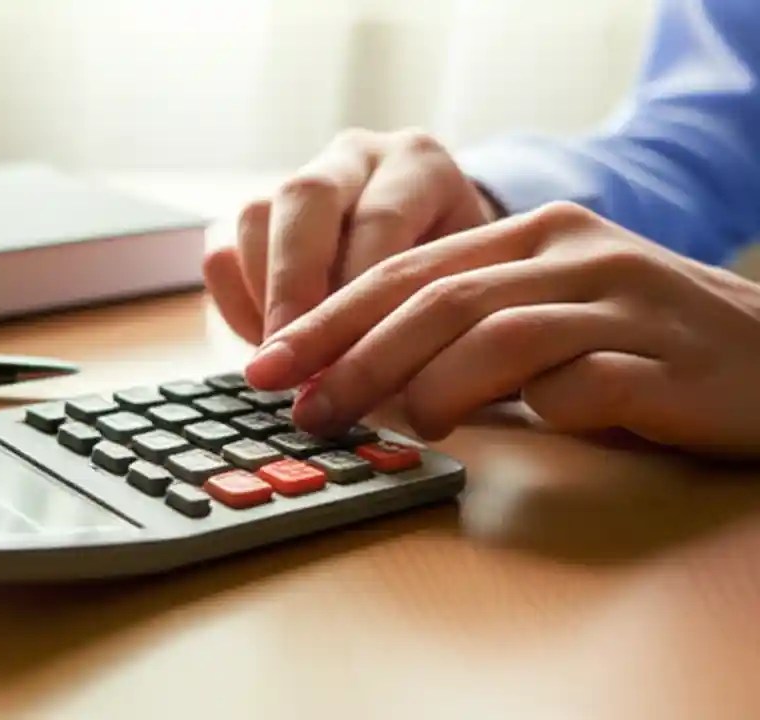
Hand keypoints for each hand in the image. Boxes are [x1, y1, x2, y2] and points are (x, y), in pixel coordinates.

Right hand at [204, 128, 502, 344]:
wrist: (443, 251)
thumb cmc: (460, 281)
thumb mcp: (466, 291)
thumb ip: (424, 317)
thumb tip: (367, 374)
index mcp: (419, 165)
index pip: (379, 219)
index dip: (355, 293)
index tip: (343, 359)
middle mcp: (356, 157)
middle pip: (304, 197)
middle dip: (291, 285)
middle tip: (286, 355)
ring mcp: (299, 181)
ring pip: (255, 216)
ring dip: (260, 295)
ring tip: (281, 355)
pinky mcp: (260, 215)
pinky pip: (225, 249)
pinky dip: (236, 301)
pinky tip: (264, 340)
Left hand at [244, 201, 759, 457]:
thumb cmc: (643, 345)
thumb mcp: (551, 314)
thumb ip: (469, 330)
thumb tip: (361, 377)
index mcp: (536, 233)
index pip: (409, 270)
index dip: (329, 317)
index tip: (267, 362)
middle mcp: (576, 253)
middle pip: (441, 299)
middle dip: (355, 355)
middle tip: (302, 407)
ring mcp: (626, 303)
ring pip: (500, 334)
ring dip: (431, 386)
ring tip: (399, 426)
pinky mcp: (668, 361)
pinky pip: (585, 384)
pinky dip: (536, 408)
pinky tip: (515, 431)